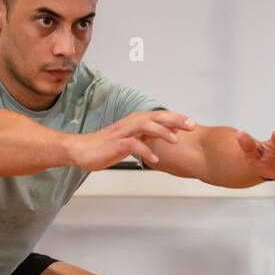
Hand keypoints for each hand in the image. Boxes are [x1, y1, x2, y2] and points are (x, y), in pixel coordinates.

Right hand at [67, 110, 196, 170]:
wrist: (82, 150)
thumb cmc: (106, 147)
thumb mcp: (130, 140)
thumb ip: (145, 137)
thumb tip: (163, 138)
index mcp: (135, 122)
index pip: (159, 117)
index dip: (176, 118)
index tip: (192, 123)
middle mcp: (131, 123)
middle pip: (156, 117)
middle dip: (174, 120)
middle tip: (191, 126)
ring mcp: (123, 132)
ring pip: (145, 127)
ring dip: (162, 132)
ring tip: (176, 141)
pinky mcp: (116, 144)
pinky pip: (133, 145)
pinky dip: (145, 151)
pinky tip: (155, 158)